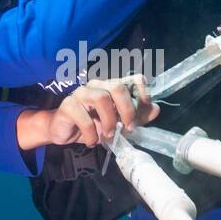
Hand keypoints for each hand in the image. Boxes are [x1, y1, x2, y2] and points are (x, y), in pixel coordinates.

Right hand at [45, 74, 159, 146]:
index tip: (145, 109)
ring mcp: (81, 93)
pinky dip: (91, 134)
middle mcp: (97, 86)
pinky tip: (92, 142)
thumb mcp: (118, 123)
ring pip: (101, 98)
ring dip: (109, 121)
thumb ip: (136, 117)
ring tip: (108, 135)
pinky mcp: (68, 105)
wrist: (64, 132)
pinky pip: (84, 118)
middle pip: (117, 87)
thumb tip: (156, 109)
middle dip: (127, 110)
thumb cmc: (92, 125)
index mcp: (111, 87)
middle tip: (128, 128)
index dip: (142, 91)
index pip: (133, 78)